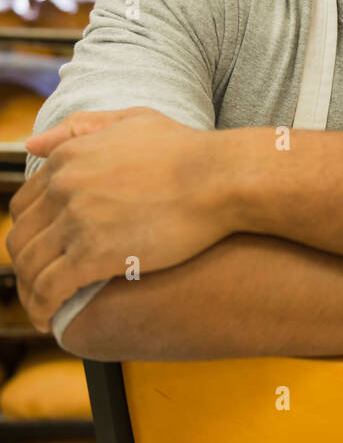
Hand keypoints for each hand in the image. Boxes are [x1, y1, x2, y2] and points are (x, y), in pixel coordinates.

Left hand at [8, 107, 234, 331]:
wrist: (220, 177)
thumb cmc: (187, 150)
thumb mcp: (133, 121)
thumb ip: (82, 127)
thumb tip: (31, 143)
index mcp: (68, 157)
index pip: (25, 204)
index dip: (31, 232)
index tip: (44, 251)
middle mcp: (62, 186)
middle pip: (21, 237)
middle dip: (26, 263)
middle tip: (41, 282)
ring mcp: (74, 220)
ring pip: (29, 266)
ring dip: (30, 290)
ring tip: (44, 306)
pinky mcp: (91, 254)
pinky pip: (48, 289)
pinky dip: (41, 308)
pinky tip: (48, 320)